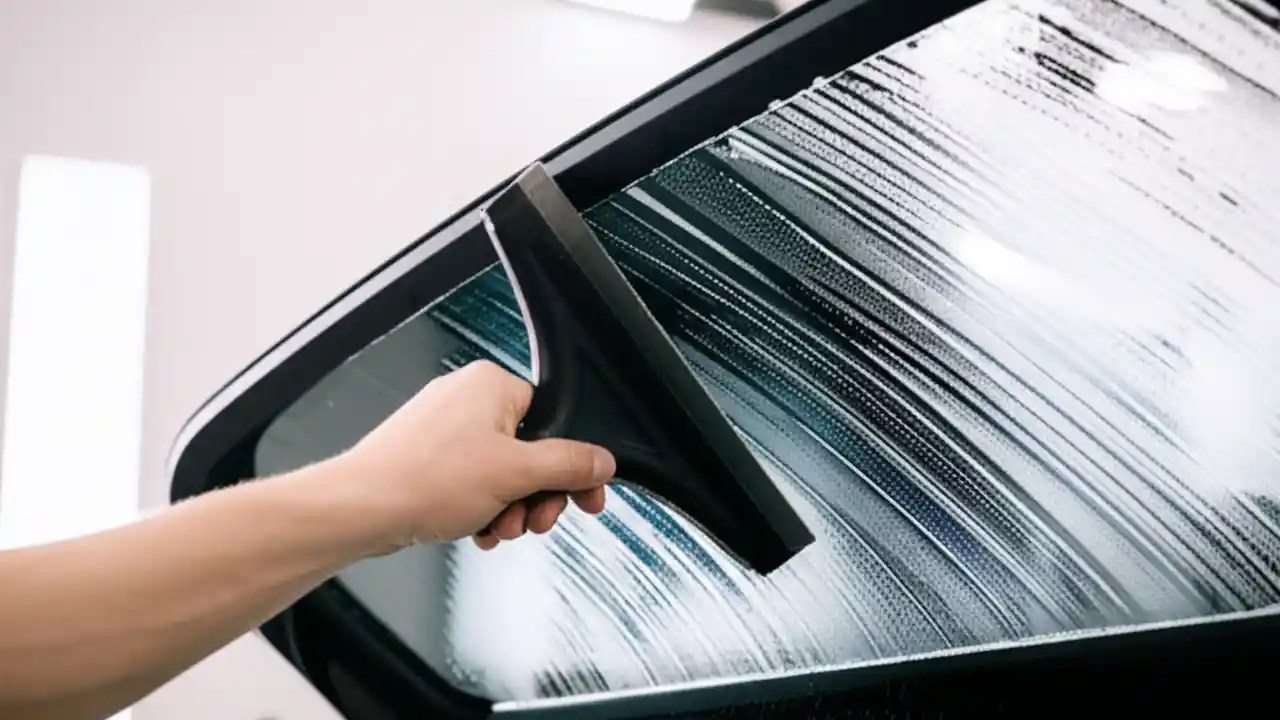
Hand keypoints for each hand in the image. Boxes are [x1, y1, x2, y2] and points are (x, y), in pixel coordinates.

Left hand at [341, 360, 615, 553]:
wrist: (361, 509)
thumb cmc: (423, 480)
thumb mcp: (517, 475)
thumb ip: (568, 466)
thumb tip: (601, 461)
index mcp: (492, 384)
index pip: (555, 421)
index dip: (571, 466)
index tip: (584, 496)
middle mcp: (467, 398)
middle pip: (530, 452)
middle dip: (536, 495)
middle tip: (536, 520)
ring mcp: (444, 428)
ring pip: (502, 473)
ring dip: (509, 507)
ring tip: (498, 527)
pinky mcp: (426, 457)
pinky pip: (472, 482)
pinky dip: (481, 508)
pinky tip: (477, 529)